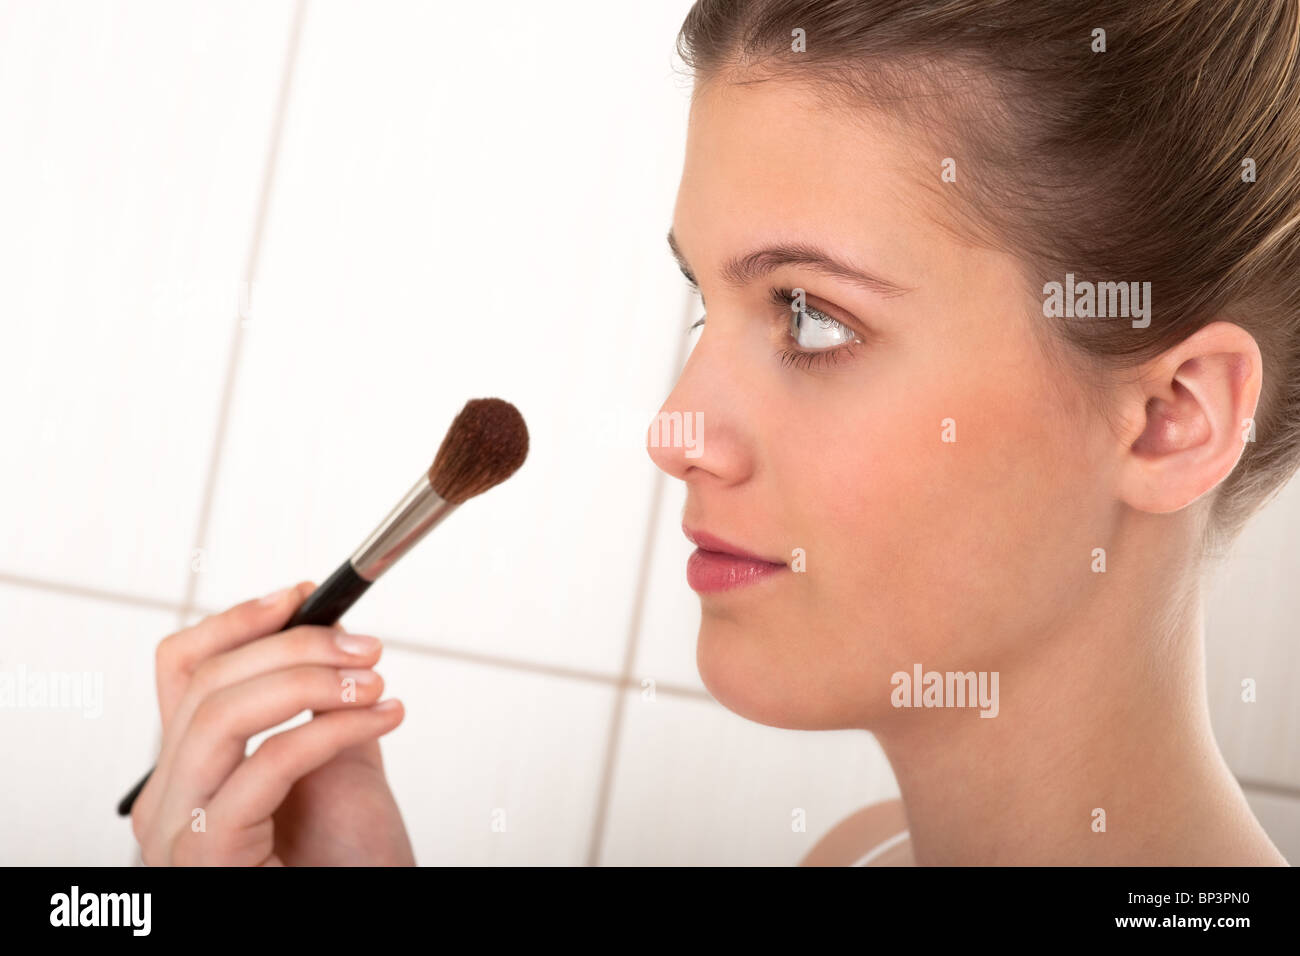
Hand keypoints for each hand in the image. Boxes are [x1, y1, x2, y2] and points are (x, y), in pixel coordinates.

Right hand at [131, 582, 414, 864]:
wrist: (368, 920)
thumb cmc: (346, 868)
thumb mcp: (333, 770)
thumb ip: (321, 711)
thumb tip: (340, 647)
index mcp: (188, 770)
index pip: (181, 669)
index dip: (239, 619)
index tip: (301, 595)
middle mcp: (167, 798)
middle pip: (206, 681)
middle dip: (296, 644)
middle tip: (367, 646)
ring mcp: (178, 831)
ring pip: (221, 713)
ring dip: (311, 681)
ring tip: (374, 683)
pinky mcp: (209, 856)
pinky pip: (264, 765)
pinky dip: (330, 729)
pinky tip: (380, 719)